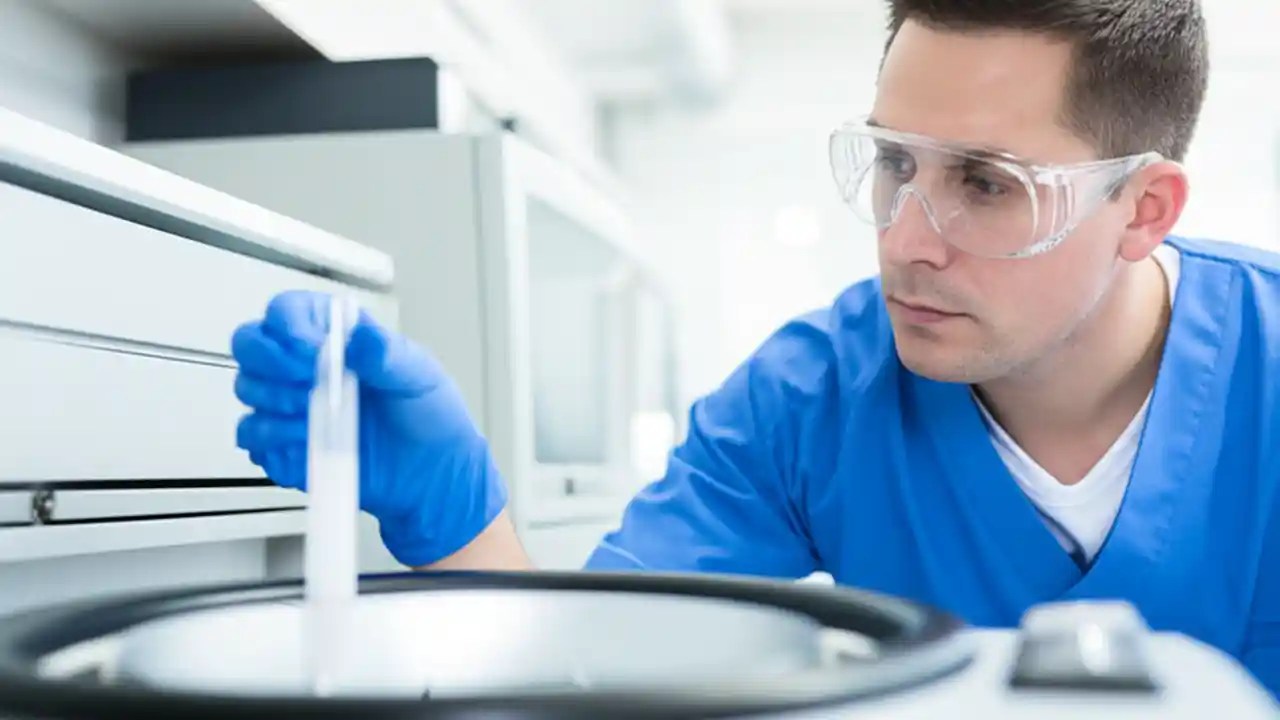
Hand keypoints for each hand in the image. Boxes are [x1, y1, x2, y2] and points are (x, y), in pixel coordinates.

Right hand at [231, 290, 507, 566]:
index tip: (311, 351)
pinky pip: (252, 438)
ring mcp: (290, 404)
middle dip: (270, 365)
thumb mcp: (420, 376)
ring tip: (320, 419)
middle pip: (249, 344)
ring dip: (277, 406)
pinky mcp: (284, 443)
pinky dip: (274, 442)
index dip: (288, 327)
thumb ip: (389, 355)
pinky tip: (308, 444)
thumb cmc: (428, 418)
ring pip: (247, 390)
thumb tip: (362, 339)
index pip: (286, 310)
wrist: (430, 475)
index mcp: (335, 336)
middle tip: (308, 386)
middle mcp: (303, 365)